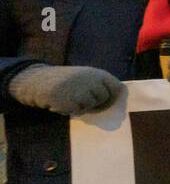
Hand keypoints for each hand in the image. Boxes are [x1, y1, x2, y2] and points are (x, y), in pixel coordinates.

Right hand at [7, 64, 123, 116]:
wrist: (39, 80)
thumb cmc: (64, 81)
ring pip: (91, 106)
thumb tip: (116, 100)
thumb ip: (98, 85)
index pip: (117, 87)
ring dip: (82, 106)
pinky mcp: (72, 101)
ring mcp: (83, 90)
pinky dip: (71, 110)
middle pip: (105, 98)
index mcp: (97, 73)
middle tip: (83, 102)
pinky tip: (62, 102)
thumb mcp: (84, 77)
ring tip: (70, 98)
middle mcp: (92, 80)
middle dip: (97, 103)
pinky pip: (78, 111)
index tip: (110, 102)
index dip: (115, 96)